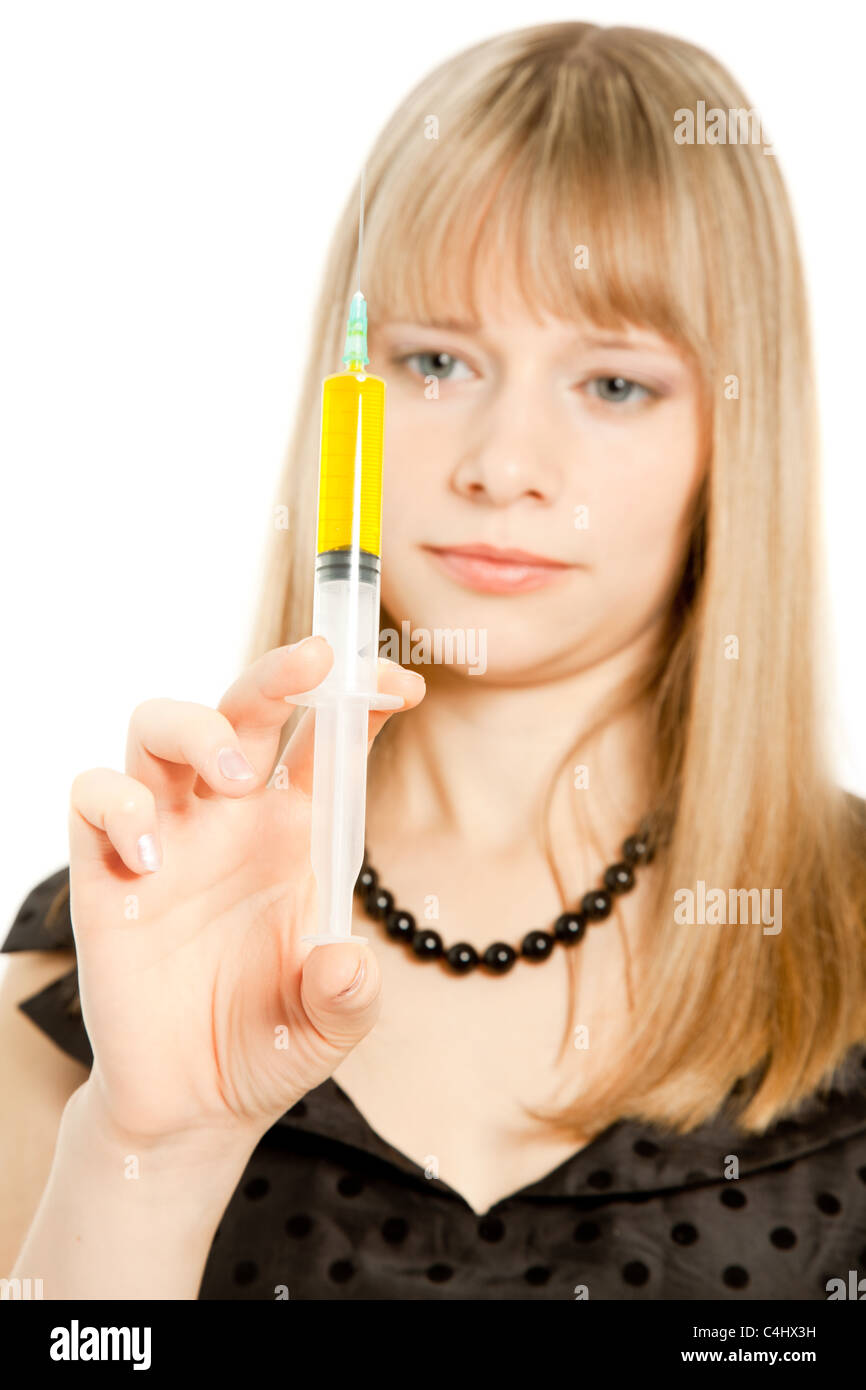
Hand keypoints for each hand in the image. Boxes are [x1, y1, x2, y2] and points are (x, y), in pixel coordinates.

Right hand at [67, 638, 424, 1148]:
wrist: (194, 1108)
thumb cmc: (270, 1043)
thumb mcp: (330, 1024)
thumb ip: (349, 993)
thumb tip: (345, 961)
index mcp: (295, 834)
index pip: (325, 742)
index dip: (358, 700)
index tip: (401, 685)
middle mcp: (230, 821)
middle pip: (242, 710)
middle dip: (277, 674)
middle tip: (313, 663)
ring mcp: (165, 839)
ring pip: (158, 728)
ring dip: (197, 729)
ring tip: (234, 778)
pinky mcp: (104, 874)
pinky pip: (93, 797)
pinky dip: (117, 805)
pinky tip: (150, 855)